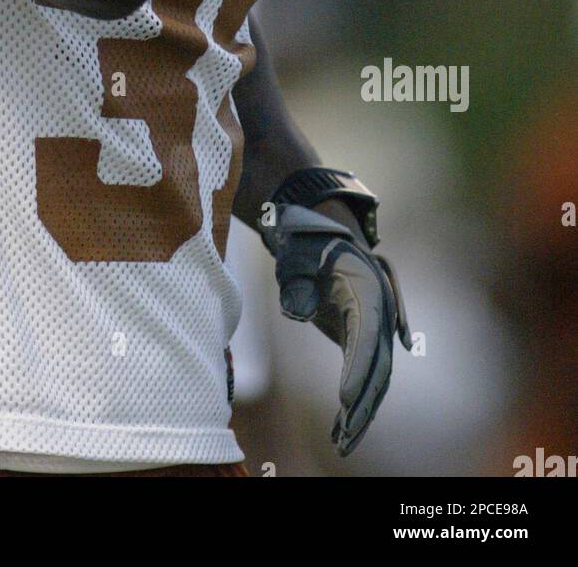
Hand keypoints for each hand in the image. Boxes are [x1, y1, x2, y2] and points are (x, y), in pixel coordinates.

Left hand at [272, 202, 412, 455]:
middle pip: (378, 364)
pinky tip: (340, 427)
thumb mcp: (296, 257)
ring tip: (342, 443)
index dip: (358, 370)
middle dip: (363, 404)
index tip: (344, 402)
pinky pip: (366, 373)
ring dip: (362, 411)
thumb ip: (297, 282)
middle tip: (344, 438)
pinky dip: (358, 400)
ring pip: (377, 376)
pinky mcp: (365, 337)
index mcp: (367, 288)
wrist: (322, 234)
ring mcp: (378, 326)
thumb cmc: (306, 245)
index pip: (367, 336)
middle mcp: (381, 310)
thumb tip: (299, 313)